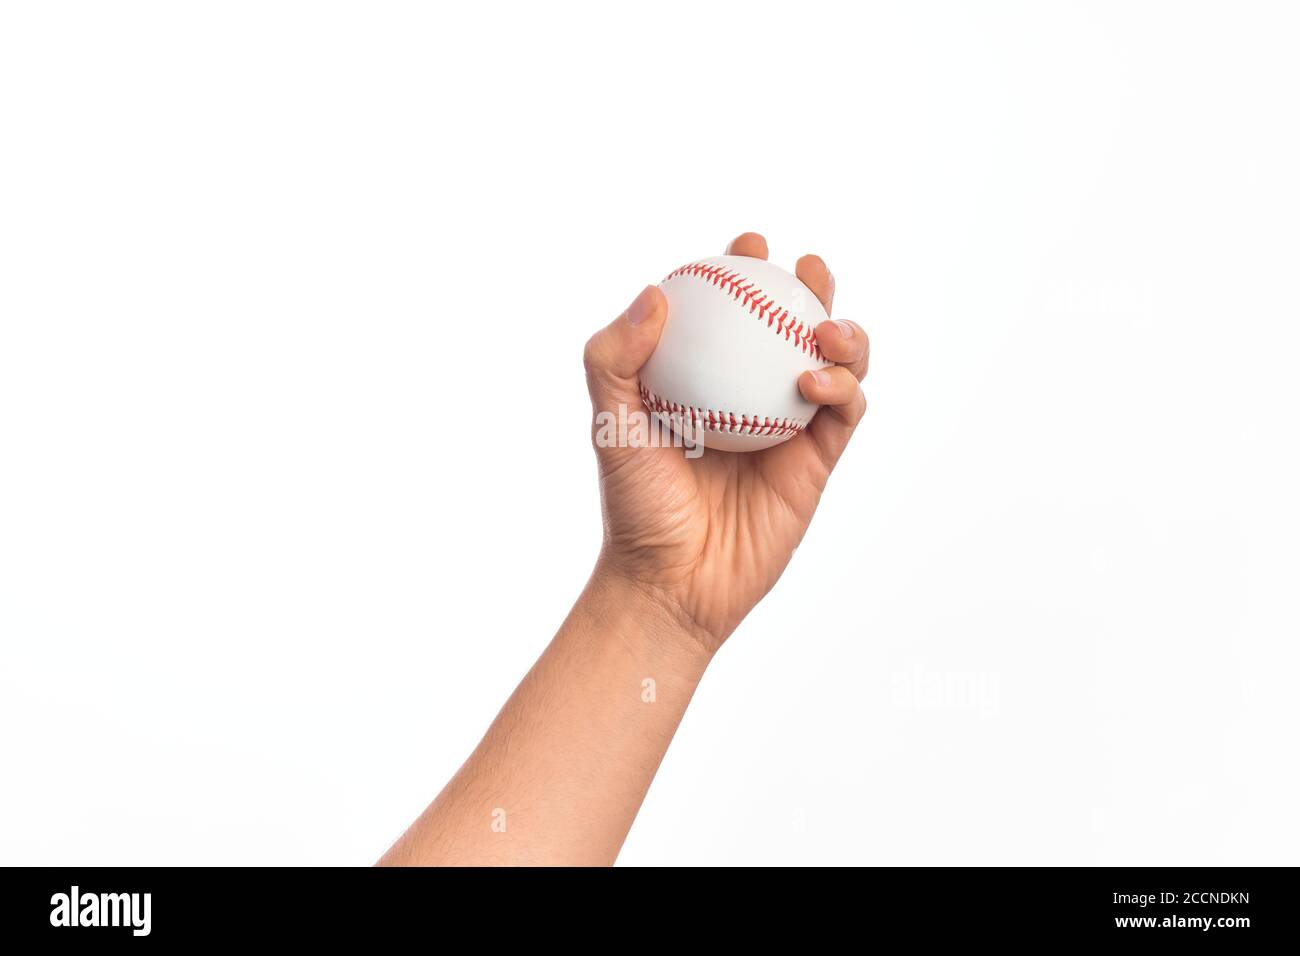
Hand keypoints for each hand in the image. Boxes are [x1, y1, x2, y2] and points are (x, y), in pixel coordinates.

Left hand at [583, 231, 868, 652]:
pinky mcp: (818, 463)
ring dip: (844, 331)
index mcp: (707, 379)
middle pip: (795, 327)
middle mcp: (752, 396)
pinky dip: (843, 386)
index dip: (745, 270)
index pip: (732, 313)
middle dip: (810, 285)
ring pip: (837, 363)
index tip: (747, 245)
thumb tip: (655, 292)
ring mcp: (790, 429)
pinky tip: (814, 378)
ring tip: (824, 323)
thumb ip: (615, 358)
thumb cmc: (635, 503)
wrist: (670, 580)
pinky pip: (846, 413)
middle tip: (803, 266)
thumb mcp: (610, 424)